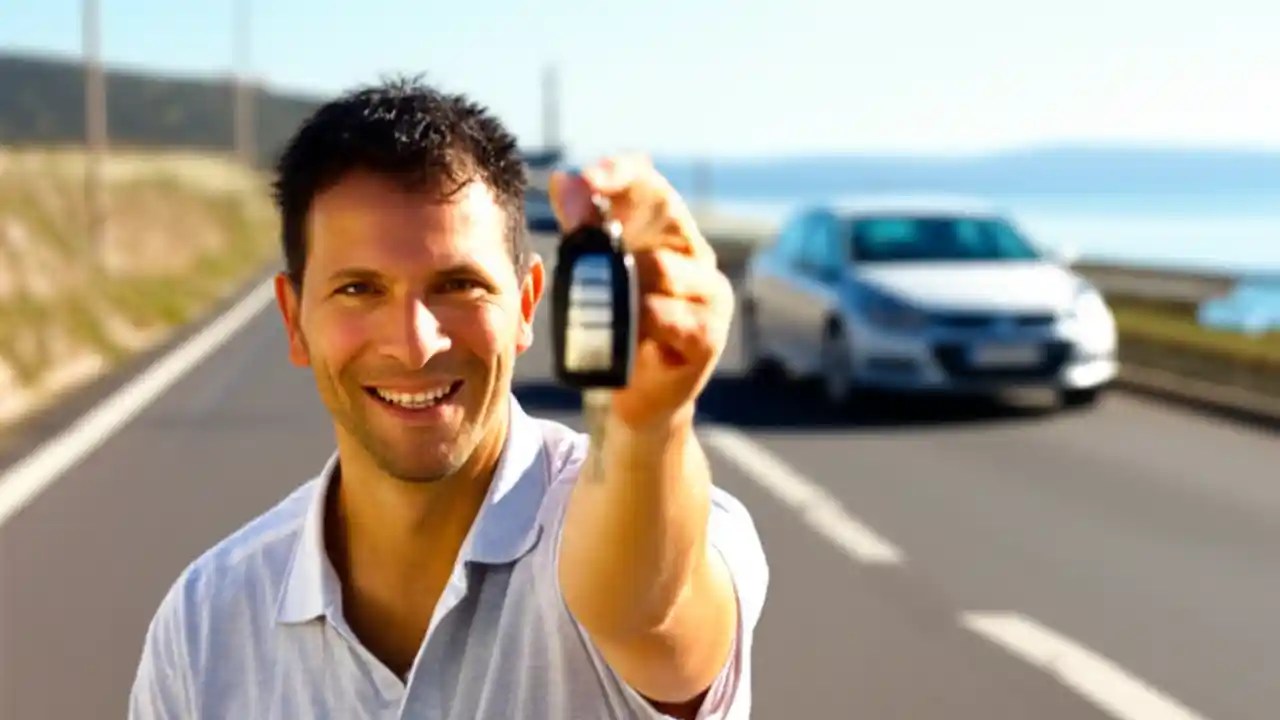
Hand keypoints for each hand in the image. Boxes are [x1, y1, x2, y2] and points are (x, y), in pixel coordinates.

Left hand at [549, 155, 732, 432]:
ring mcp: (710, 297)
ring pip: (661, 268)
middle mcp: (698, 259)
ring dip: (622, 279)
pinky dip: (636, 320)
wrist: (640, 403)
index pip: (655, 187)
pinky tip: (621, 332)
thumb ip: (583, 232)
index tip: (588, 175)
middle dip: (616, 212)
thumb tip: (565, 180)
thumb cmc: (617, 334)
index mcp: (672, 238)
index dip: (624, 173)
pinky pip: (664, 315)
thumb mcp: (595, 279)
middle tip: (575, 219)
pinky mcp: (707, 336)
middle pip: (667, 214)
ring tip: (597, 301)